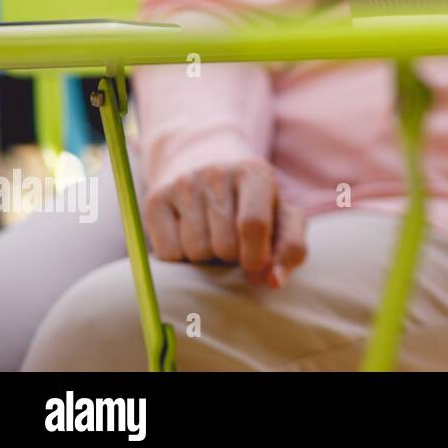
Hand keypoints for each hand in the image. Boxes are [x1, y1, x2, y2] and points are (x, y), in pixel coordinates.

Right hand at [144, 159, 306, 287]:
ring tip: (213, 239)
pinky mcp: (155, 199)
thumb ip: (291, 248)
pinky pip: (168, 253)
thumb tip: (274, 281)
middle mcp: (217, 172)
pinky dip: (181, 258)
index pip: (253, 225)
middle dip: (232, 257)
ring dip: (207, 258)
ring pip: (196, 251)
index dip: (256, 257)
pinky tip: (189, 238)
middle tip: (233, 244)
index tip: (255, 266)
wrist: (206, 166)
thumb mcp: (282, 217)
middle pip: (224, 244)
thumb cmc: (254, 204)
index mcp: (255, 173)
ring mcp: (183, 183)